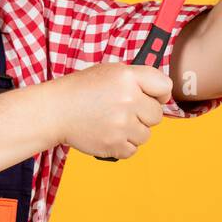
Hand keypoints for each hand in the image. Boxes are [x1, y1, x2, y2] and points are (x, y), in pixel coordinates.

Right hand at [46, 63, 173, 160]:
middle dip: (144, 115)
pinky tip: (108, 134)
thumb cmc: (82, 90)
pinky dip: (122, 145)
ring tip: (112, 123)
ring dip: (133, 132)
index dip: (160, 95)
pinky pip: (133, 150)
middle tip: (124, 111)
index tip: (153, 98)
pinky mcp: (114, 144)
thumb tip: (162, 95)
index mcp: (128, 77)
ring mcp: (122, 124)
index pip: (165, 86)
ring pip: (146, 135)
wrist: (55, 110)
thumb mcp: (110, 72)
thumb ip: (137, 79)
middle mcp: (128, 99)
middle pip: (157, 115)